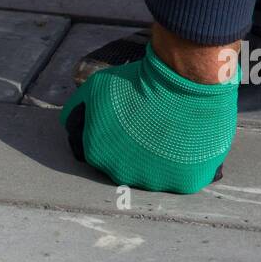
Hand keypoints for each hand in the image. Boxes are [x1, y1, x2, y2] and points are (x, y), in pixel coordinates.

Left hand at [60, 45, 239, 194]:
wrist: (182, 80)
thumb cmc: (138, 81)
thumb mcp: (94, 89)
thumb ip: (77, 111)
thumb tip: (72, 124)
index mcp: (96, 154)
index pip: (99, 153)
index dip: (113, 136)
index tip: (127, 123)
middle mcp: (122, 174)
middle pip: (127, 166)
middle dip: (134, 150)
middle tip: (150, 127)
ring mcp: (153, 181)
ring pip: (155, 174)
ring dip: (160, 160)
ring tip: (171, 133)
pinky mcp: (183, 182)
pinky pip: (182, 178)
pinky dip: (185, 165)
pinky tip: (188, 144)